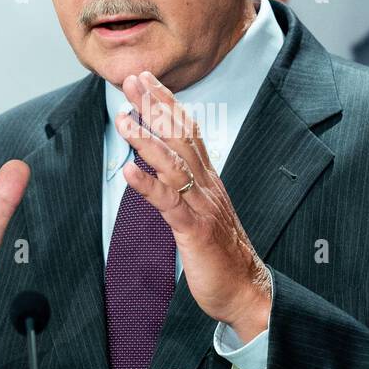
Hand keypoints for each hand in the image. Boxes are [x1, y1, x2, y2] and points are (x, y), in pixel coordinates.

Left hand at [115, 71, 271, 339]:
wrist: (246, 289)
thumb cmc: (221, 256)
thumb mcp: (203, 214)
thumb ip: (186, 190)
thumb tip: (164, 172)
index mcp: (208, 181)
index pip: (188, 132)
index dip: (168, 104)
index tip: (148, 80)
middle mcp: (207, 186)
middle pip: (181, 137)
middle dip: (156, 106)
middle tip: (134, 79)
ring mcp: (202, 206)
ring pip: (173, 164)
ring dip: (146, 139)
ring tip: (123, 118)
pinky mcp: (194, 230)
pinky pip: (168, 203)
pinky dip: (148, 185)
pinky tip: (128, 170)